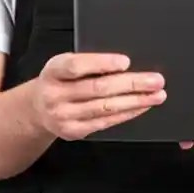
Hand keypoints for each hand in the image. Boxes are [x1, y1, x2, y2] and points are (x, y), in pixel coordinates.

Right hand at [28, 53, 165, 140]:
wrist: (37, 109)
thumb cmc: (59, 81)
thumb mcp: (64, 65)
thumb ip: (87, 63)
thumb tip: (126, 65)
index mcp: (53, 71)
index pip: (76, 66)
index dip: (102, 63)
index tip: (126, 62)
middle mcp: (55, 94)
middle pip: (98, 88)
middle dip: (132, 84)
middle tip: (156, 80)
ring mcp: (64, 115)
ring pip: (105, 107)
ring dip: (136, 101)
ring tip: (156, 95)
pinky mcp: (74, 131)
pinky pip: (105, 122)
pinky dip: (127, 114)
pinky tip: (141, 107)